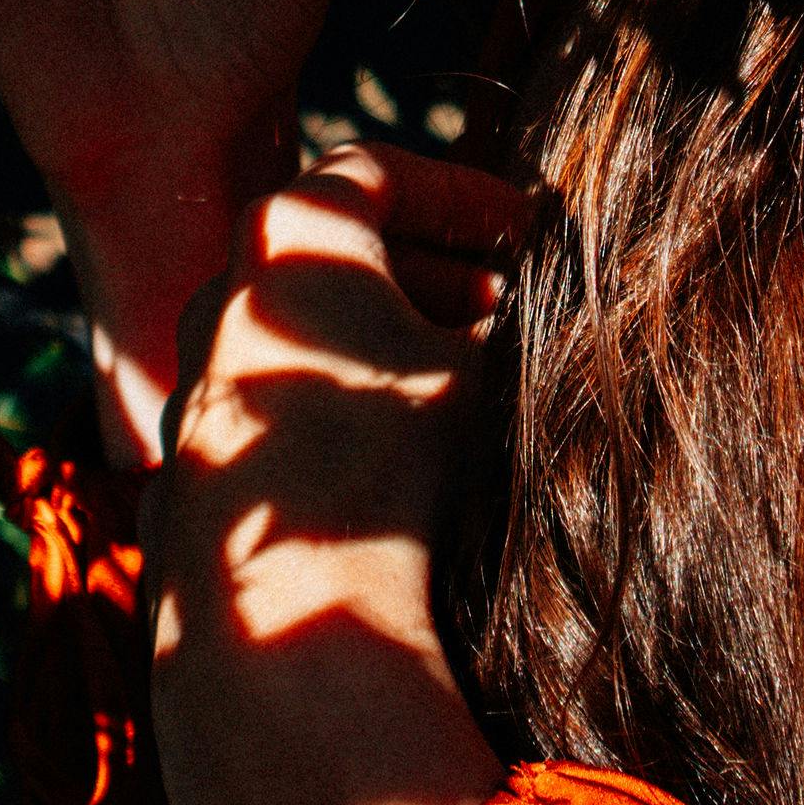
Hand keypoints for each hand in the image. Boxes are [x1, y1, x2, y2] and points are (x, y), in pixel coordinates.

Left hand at [146, 145, 527, 804]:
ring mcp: (189, 400)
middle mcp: (219, 302)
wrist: (296, 633)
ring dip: (375, 364)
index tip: (527, 234)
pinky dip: (328, 440)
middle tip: (502, 316)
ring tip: (456, 408)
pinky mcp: (180, 491)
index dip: (464, 195)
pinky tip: (394, 489)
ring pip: (294, 354)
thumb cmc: (407, 471)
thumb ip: (545, 321)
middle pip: (331, 260)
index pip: (377, 171)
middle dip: (427, 282)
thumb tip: (623, 294)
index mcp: (288, 238)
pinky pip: (266, 440)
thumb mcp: (500, 374)